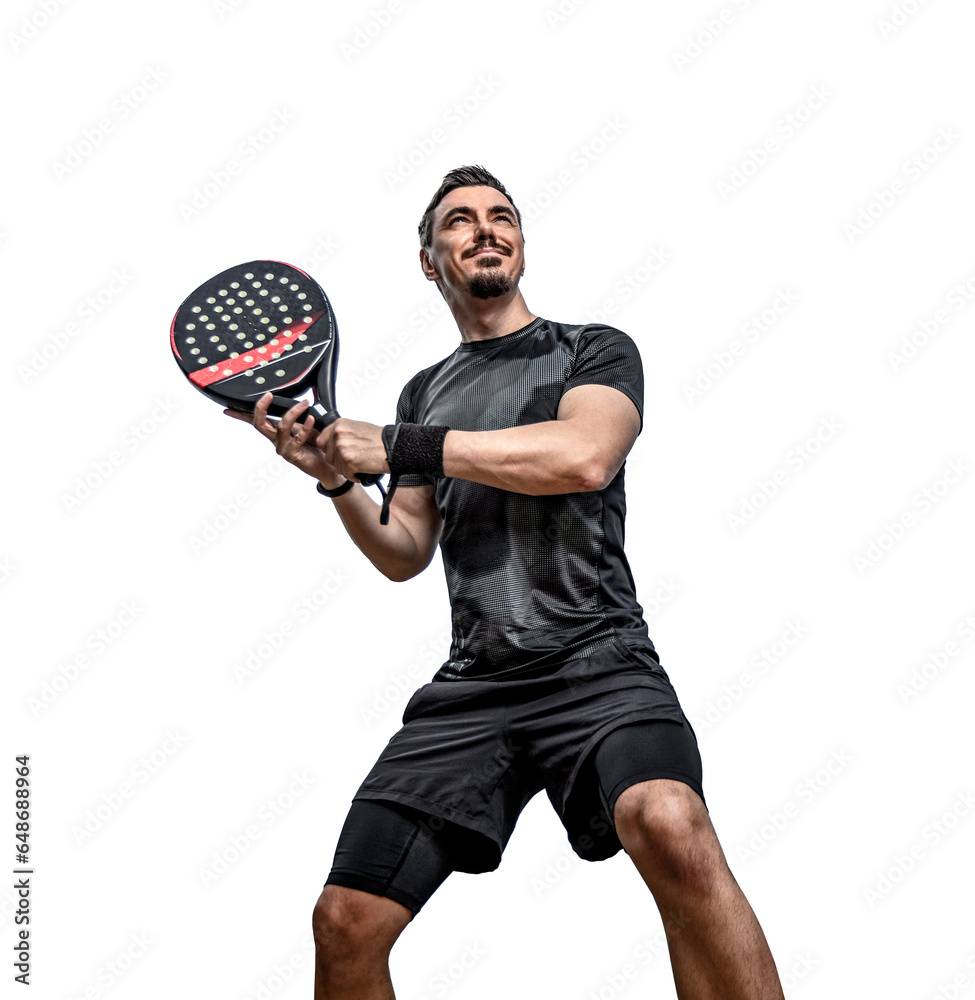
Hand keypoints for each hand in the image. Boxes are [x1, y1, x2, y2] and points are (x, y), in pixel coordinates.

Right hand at [224, 393, 342, 486]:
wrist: (329, 464)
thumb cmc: (318, 445)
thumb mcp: (309, 423)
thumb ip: (305, 410)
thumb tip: (312, 387)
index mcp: (276, 431)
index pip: (256, 421)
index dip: (240, 415)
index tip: (227, 408)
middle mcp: (276, 440)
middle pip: (259, 424)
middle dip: (261, 408)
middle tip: (269, 395)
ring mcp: (283, 448)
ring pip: (280, 427)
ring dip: (293, 412)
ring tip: (305, 403)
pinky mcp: (293, 455)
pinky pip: (296, 438)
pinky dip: (305, 427)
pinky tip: (311, 419)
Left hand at [316, 416, 389, 482]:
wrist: (392, 447)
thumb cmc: (378, 439)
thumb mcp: (356, 428)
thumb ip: (342, 433)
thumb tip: (331, 440)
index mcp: (339, 425)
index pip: (321, 441)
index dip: (329, 450)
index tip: (337, 453)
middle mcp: (338, 435)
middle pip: (327, 456)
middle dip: (338, 462)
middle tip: (352, 460)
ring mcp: (342, 448)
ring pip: (336, 467)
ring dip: (347, 469)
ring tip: (360, 463)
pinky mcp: (348, 461)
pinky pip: (346, 474)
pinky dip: (354, 475)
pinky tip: (363, 469)